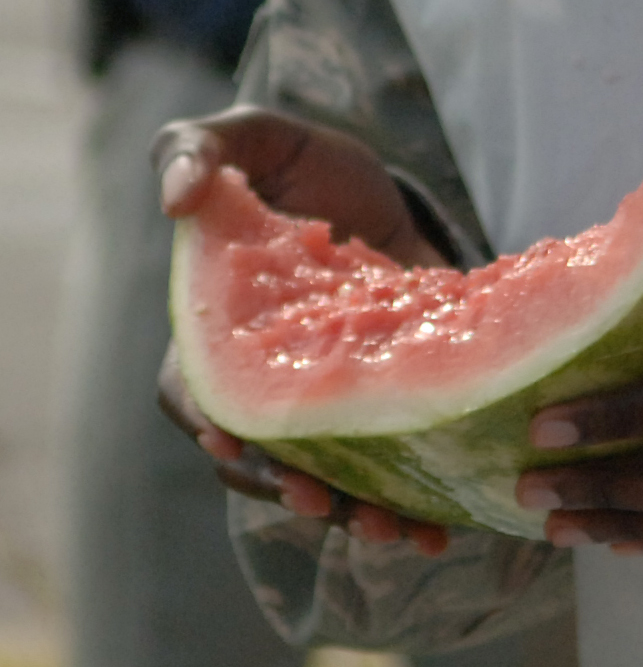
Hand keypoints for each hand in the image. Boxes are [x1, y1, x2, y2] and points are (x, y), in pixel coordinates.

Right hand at [153, 106, 455, 554]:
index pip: (198, 395)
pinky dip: (412, 500)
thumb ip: (201, 149)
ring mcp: (329, 404)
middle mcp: (270, 384)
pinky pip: (389, 469)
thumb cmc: (300, 163)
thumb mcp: (254, 136)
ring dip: (358, 512)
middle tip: (329, 503)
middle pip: (263, 460)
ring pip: (329, 479)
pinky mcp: (389, 407)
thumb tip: (174, 195)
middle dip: (293, 489)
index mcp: (221, 333)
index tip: (237, 446)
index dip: (210, 424)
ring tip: (401, 531)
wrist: (385, 188)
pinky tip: (444, 524)